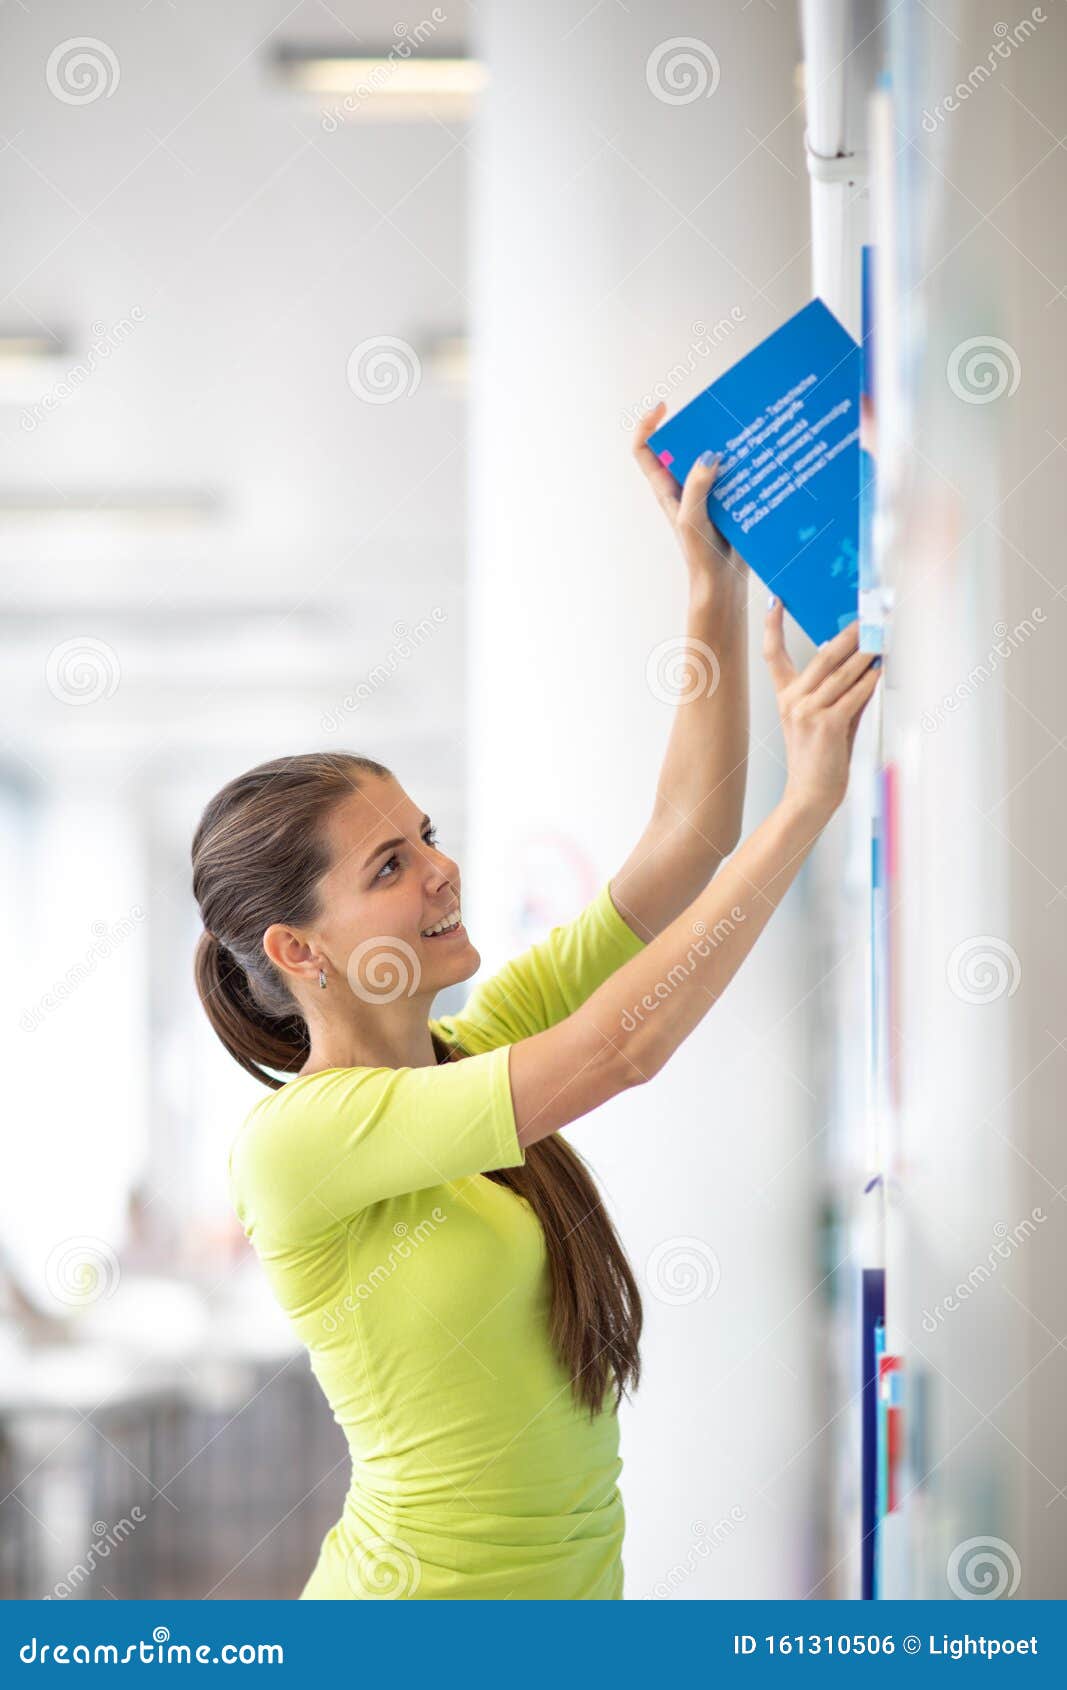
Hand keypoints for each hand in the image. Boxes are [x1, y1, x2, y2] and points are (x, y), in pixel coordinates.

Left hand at [632, 401, 744, 597]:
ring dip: (727, 444)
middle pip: (684, 446)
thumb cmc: (700, 555)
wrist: (723, 581)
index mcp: (666, 489)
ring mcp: (708, 493)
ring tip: (744, 431)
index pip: (645, 451)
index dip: (647, 426)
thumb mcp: (692, 520)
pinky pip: (735, 474)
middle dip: (698, 427)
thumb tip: (708, 455)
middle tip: (720, 415)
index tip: (664, 407)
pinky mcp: (729, 500)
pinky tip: (761, 456)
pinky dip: (745, 463)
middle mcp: (685, 487)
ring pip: (713, 458)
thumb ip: (696, 488)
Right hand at [763, 601, 880, 823]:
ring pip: (841, 674)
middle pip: (821, 656)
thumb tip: (866, 664)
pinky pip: (852, 696)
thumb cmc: (820, 759)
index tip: (774, 602)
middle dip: (847, 636)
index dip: (771, 626)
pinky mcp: (826, 725)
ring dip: (865, 656)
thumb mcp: (826, 719)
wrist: (810, 795)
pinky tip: (879, 671)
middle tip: (865, 620)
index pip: (772, 655)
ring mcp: (807, 712)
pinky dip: (868, 683)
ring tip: (881, 641)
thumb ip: (841, 691)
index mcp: (786, 697)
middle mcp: (793, 701)